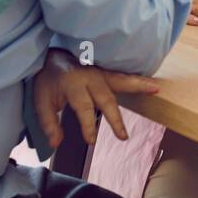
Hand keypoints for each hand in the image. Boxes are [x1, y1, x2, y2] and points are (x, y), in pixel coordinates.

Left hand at [32, 48, 159, 147]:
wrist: (54, 54)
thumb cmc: (49, 79)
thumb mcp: (42, 100)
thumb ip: (49, 122)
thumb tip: (56, 143)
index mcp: (73, 84)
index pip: (83, 107)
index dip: (88, 125)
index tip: (92, 141)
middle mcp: (90, 77)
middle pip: (106, 98)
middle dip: (115, 119)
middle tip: (123, 137)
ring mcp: (101, 71)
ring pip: (121, 80)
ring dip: (139, 86)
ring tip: (156, 89)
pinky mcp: (108, 70)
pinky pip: (124, 75)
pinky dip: (138, 79)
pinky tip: (152, 84)